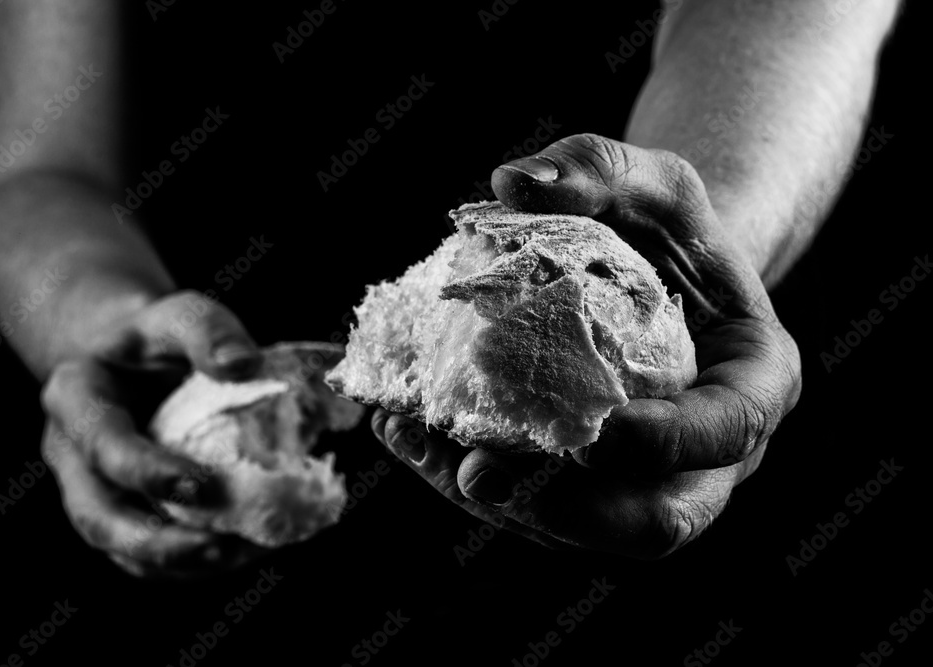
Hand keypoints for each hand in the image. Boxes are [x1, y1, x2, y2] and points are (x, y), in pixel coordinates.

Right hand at [40, 290, 269, 575]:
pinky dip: (185, 566)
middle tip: (217, 547)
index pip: (103, 444)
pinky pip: (141, 556)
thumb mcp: (182, 314)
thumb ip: (208, 331)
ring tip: (236, 556)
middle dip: (153, 543)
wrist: (135, 359)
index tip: (202, 485)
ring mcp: (88, 489)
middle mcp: (70, 453)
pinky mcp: (117, 513)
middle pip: (96, 516)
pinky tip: (238, 554)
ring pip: (117, 547)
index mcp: (75, 397)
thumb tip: (245, 365)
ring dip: (174, 564)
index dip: (147, 471)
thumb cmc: (161, 337)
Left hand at [374, 134, 801, 558]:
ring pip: (582, 527)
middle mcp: (705, 451)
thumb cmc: (659, 226)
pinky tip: (405, 431)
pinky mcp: (584, 484)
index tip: (596, 436)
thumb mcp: (648, 177)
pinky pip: (533, 506)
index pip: (730, 431)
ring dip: (498, 503)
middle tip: (485, 475)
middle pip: (657, 519)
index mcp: (751, 381)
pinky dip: (464, 477)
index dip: (669, 447)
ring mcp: (643, 479)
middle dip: (571, 513)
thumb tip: (512, 184)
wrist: (645, 268)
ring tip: (420, 448)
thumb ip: (596, 167)